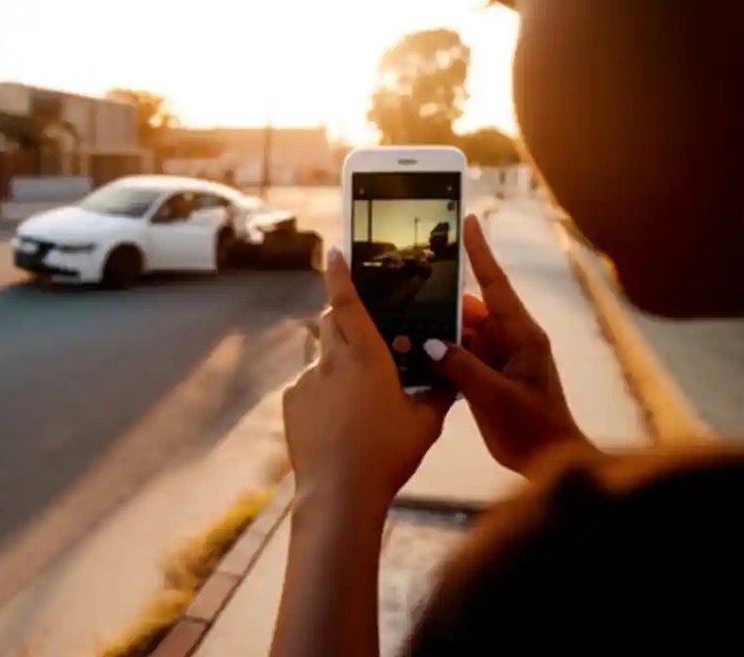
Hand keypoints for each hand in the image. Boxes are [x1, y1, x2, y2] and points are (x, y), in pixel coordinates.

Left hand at [283, 247, 452, 518]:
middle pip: (331, 322)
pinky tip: (339, 422)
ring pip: (322, 358)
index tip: (333, 252)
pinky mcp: (292, 402)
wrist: (339, 492)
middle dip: (343, 318)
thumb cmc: (388, 454)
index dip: (339, 273)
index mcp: (366, 355)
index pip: (347, 300)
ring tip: (358, 398)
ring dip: (338, 365)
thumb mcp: (426, 421)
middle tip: (364, 332)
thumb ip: (438, 390)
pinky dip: (323, 393)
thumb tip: (451, 373)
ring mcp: (306, 380)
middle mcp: (331, 360)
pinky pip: (308, 386)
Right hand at [425, 214, 595, 476]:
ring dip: (440, 330)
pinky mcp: (490, 377)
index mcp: (523, 335)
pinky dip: (443, 353)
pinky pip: (462, 356)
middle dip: (445, 299)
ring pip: (464, 333)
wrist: (550, 461)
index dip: (481, 253)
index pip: (497, 286)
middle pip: (473, 309)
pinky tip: (417, 352)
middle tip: (412, 282)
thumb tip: (431, 342)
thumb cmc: (533, 427)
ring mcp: (500, 359)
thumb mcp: (495, 396)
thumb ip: (461, 367)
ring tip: (407, 320)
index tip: (469, 222)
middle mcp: (512, 340)